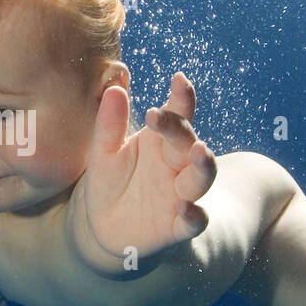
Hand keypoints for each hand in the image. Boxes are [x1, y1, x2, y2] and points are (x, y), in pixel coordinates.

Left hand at [68, 71, 216, 273]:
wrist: (102, 227)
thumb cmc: (109, 182)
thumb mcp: (103, 152)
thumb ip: (110, 123)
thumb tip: (115, 89)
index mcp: (161, 141)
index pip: (177, 114)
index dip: (182, 97)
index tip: (178, 78)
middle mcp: (177, 165)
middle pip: (188, 142)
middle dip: (180, 130)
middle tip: (160, 116)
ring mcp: (181, 194)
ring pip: (202, 178)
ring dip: (204, 165)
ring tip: (198, 151)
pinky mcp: (178, 226)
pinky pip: (195, 221)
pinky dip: (194, 215)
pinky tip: (186, 208)